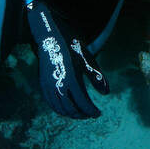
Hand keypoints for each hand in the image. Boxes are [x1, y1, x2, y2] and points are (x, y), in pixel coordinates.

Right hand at [25, 0, 109, 117]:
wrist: (48, 33)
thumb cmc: (69, 43)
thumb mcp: (86, 57)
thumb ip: (96, 76)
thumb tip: (106, 93)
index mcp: (71, 78)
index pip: (82, 102)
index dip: (91, 111)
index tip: (98, 113)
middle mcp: (58, 84)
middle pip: (70, 108)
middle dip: (81, 114)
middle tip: (90, 115)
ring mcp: (48, 84)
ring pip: (59, 107)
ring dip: (70, 113)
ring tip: (80, 113)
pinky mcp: (42, 83)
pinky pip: (50, 101)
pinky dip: (59, 108)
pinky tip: (66, 107)